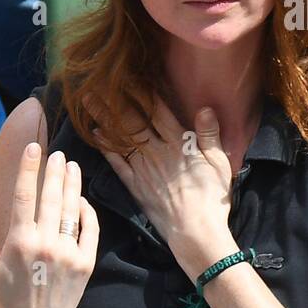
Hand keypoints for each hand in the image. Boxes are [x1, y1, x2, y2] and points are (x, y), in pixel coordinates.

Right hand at [0, 143, 98, 307]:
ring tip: (72, 167)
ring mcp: (67, 252)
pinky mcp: (85, 262)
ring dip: (72, 185)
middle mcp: (44, 244)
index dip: (28, 168)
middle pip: (51, 197)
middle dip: (55, 171)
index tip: (33, 148)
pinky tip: (81, 199)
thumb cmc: (10, 298)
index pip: (24, 196)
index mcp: (19, 242)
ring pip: (70, 209)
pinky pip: (89, 229)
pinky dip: (86, 212)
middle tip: (58, 154)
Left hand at [91, 94, 233, 271]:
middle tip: (94, 84)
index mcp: (179, 144)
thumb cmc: (212, 197)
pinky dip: (105, 148)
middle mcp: (157, 152)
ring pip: (120, 138)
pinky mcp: (135, 186)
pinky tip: (94, 135)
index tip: (127, 76)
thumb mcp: (220, 163)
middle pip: (132, 121)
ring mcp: (143, 169)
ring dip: (103, 119)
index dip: (142, 92)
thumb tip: (204, 108)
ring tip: (87, 102)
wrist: (196, 231)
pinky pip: (117, 163)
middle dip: (113, 101)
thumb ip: (210, 135)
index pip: (157, 111)